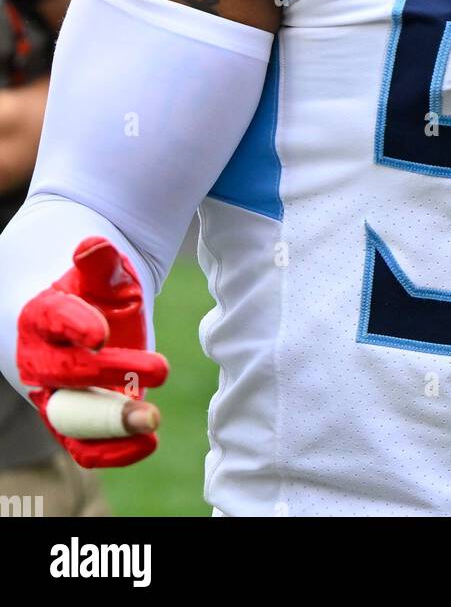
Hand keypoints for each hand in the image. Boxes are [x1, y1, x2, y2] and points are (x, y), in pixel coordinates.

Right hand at [17, 236, 168, 468]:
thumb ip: (100, 264)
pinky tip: (150, 443)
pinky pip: (83, 447)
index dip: (75, 326)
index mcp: (40, 315)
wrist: (82, 321)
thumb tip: (93, 246)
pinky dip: (114, 452)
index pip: (53, 319)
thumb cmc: (92, 293)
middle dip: (109, 375)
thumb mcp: (101, 274)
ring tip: (153, 420)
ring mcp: (54, 397)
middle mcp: (40, 360)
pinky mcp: (73, 425)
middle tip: (162, 368)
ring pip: (71, 419)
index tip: (101, 334)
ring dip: (112, 424)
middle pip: (66, 372)